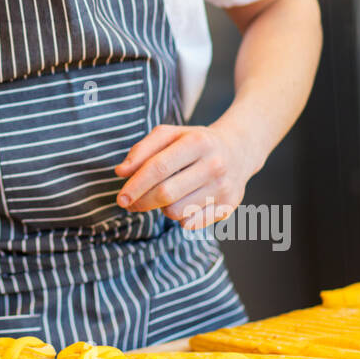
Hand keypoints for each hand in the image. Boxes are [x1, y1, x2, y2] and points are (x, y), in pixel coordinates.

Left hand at [113, 123, 252, 230]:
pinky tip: (182, 202)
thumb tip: (121, 172)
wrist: (238, 150)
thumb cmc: (195, 142)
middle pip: (166, 193)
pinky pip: (190, 223)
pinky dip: (178, 217)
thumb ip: (142, 149)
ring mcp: (223, 187)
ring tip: (164, 195)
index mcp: (197, 142)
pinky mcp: (228, 206)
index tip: (121, 197)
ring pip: (176, 211)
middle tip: (129, 204)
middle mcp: (214, 165)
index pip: (158, 167)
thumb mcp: (170, 134)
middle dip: (141, 202)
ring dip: (160, 208)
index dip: (136, 185)